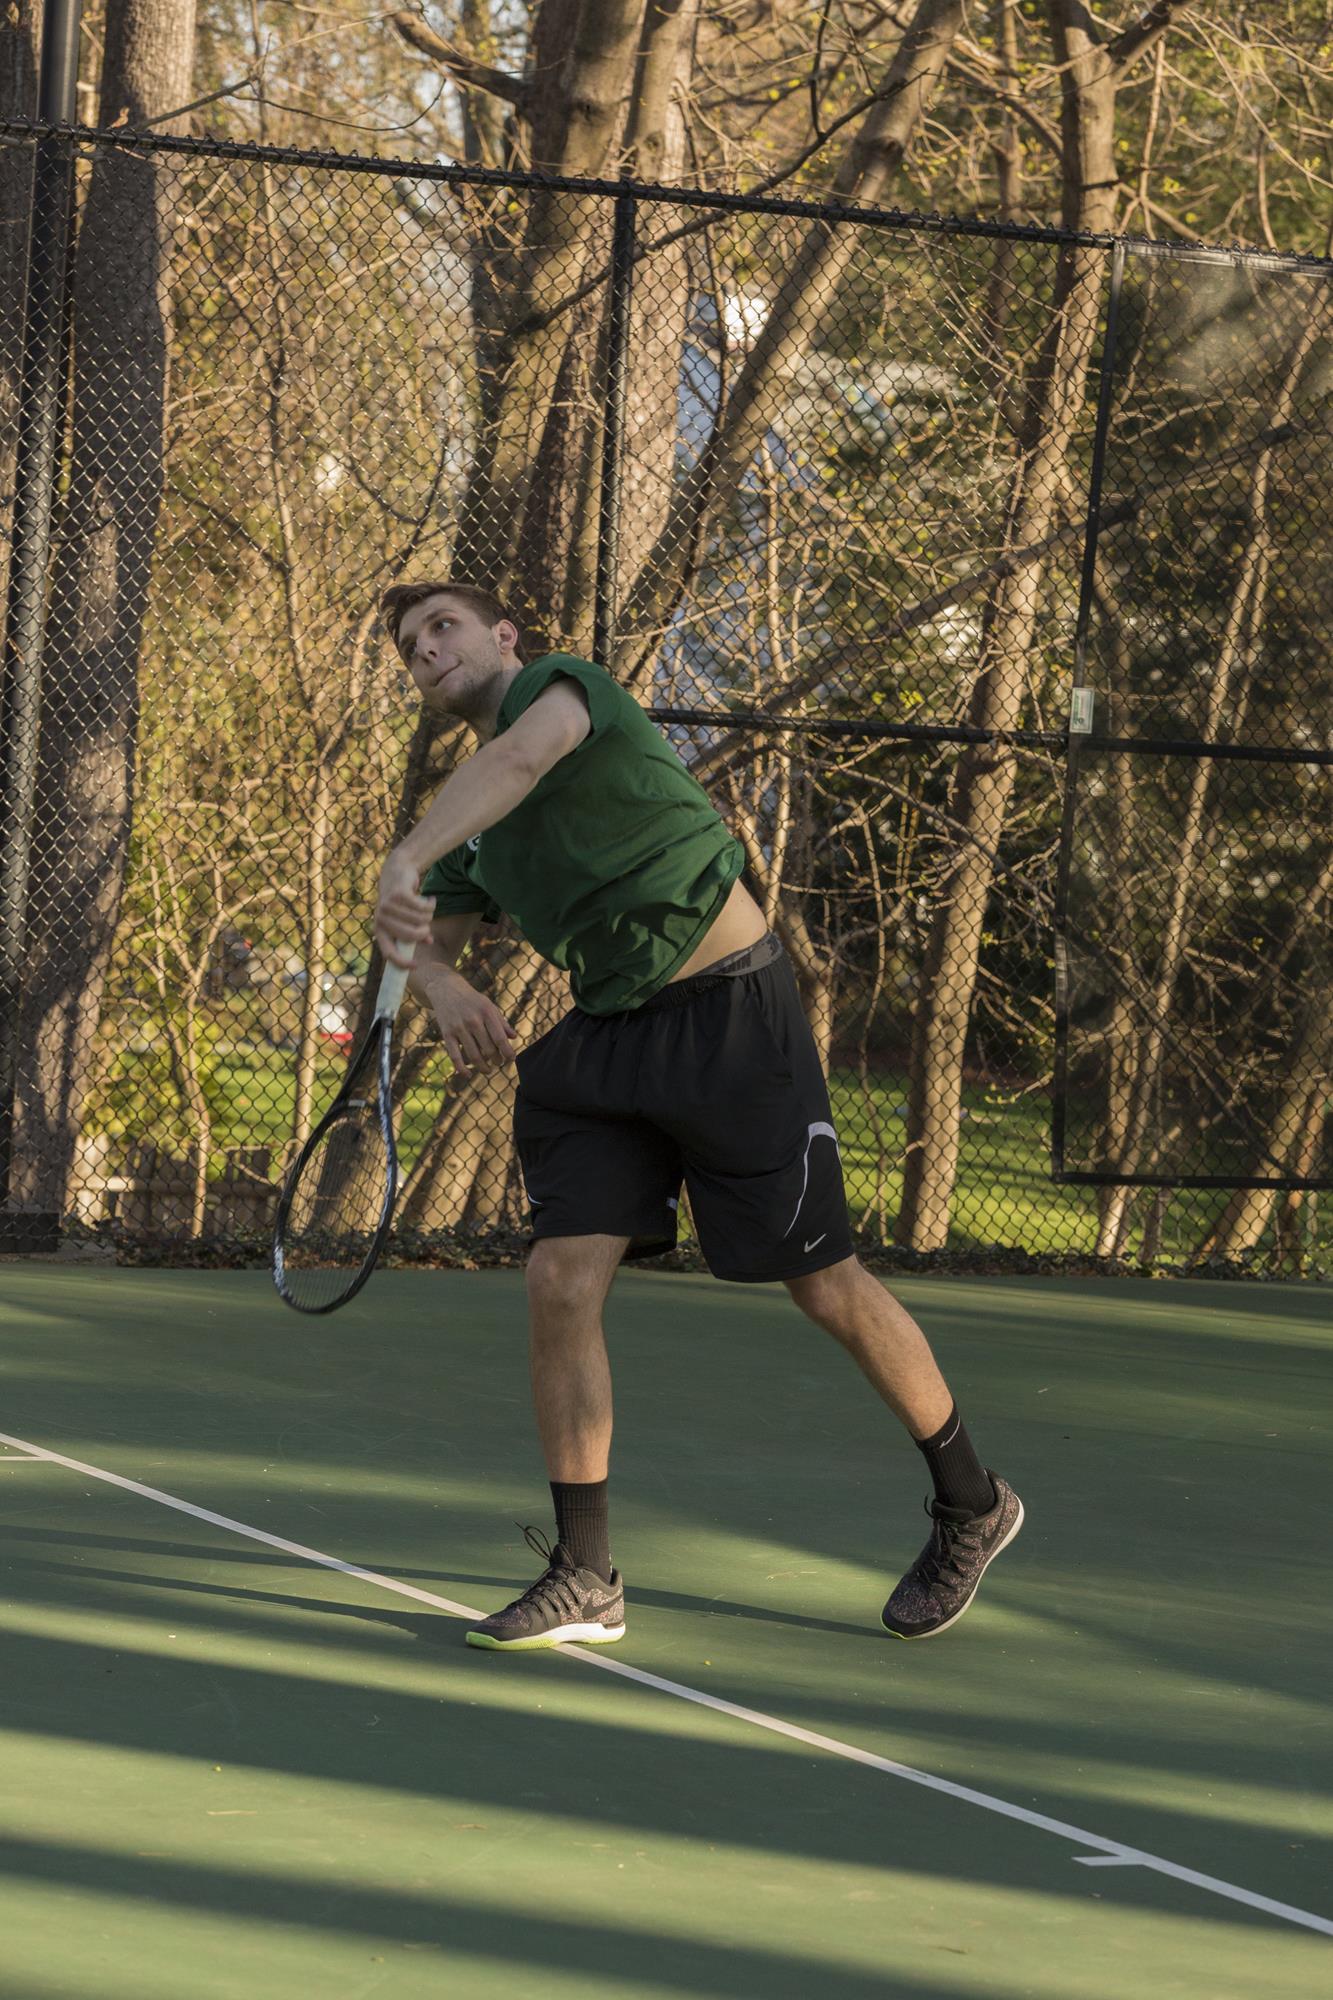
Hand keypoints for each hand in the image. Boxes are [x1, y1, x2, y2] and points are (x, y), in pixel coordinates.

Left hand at [375, 849, 434, 967]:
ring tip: (426, 907)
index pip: (388, 953)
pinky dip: (431, 904)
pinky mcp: (398, 894)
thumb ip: (414, 932)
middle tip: (428, 924)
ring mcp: (388, 906)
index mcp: (380, 930)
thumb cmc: (402, 901)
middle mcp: (381, 919)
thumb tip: (428, 942)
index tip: (416, 966)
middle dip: (424, 932)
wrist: (398, 872)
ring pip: (420, 920)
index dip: (401, 962)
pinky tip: (430, 898)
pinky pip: (423, 907)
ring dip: (429, 914)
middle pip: (410, 936)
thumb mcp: (405, 919)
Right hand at [434, 981, 518, 1074]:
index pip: (500, 1038)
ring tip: (488, 1070)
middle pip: (488, 1049)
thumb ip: (501, 1022)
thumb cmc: (472, 1000)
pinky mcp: (446, 1034)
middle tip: (498, 1063)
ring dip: (483, 1067)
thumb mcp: (489, 1006)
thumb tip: (514, 1037)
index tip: (511, 1059)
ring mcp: (459, 1028)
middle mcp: (473, 1020)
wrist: (446, 989)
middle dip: (496, 1060)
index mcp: (486, 1012)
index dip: (507, 1052)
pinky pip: (454, 1056)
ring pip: (473, 1055)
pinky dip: (461, 1068)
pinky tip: (468, 1075)